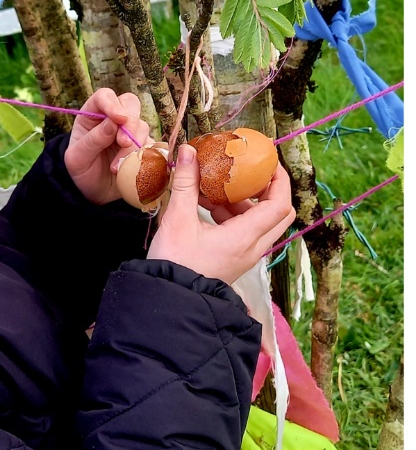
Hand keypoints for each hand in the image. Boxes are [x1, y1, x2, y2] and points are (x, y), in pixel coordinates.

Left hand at [64, 89, 149, 204]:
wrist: (93, 192)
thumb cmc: (81, 171)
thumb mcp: (77, 158)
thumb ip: (92, 140)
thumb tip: (112, 123)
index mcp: (93, 115)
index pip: (105, 96)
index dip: (113, 104)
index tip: (119, 118)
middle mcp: (113, 119)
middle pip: (130, 104)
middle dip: (130, 122)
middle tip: (123, 143)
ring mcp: (131, 132)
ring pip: (143, 126)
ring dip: (133, 146)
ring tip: (116, 168)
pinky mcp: (144, 147)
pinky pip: (152, 146)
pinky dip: (144, 157)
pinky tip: (131, 171)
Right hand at [147, 144, 295, 287]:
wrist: (169, 298)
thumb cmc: (174, 261)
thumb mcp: (177, 219)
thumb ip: (186, 184)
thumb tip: (189, 151)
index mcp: (246, 237)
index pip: (280, 204)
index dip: (279, 180)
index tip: (267, 161)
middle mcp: (253, 248)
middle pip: (278, 214)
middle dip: (267, 189)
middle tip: (249, 172)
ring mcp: (246, 256)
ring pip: (262, 223)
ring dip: (246, 202)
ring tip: (218, 188)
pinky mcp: (235, 260)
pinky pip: (247, 233)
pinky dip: (235, 216)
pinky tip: (207, 207)